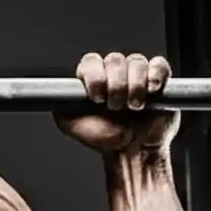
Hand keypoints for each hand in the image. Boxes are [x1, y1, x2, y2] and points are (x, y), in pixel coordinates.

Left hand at [54, 52, 179, 153]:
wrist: (132, 151)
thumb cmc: (104, 138)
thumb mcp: (71, 125)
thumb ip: (60, 106)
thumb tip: (52, 94)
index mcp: (93, 79)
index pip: (91, 61)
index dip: (95, 76)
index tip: (96, 97)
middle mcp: (114, 73)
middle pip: (115, 60)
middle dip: (115, 86)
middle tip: (116, 107)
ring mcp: (137, 74)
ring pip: (136, 62)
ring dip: (134, 87)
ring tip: (133, 107)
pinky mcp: (159, 79)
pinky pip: (159, 65)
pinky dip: (155, 76)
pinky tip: (151, 92)